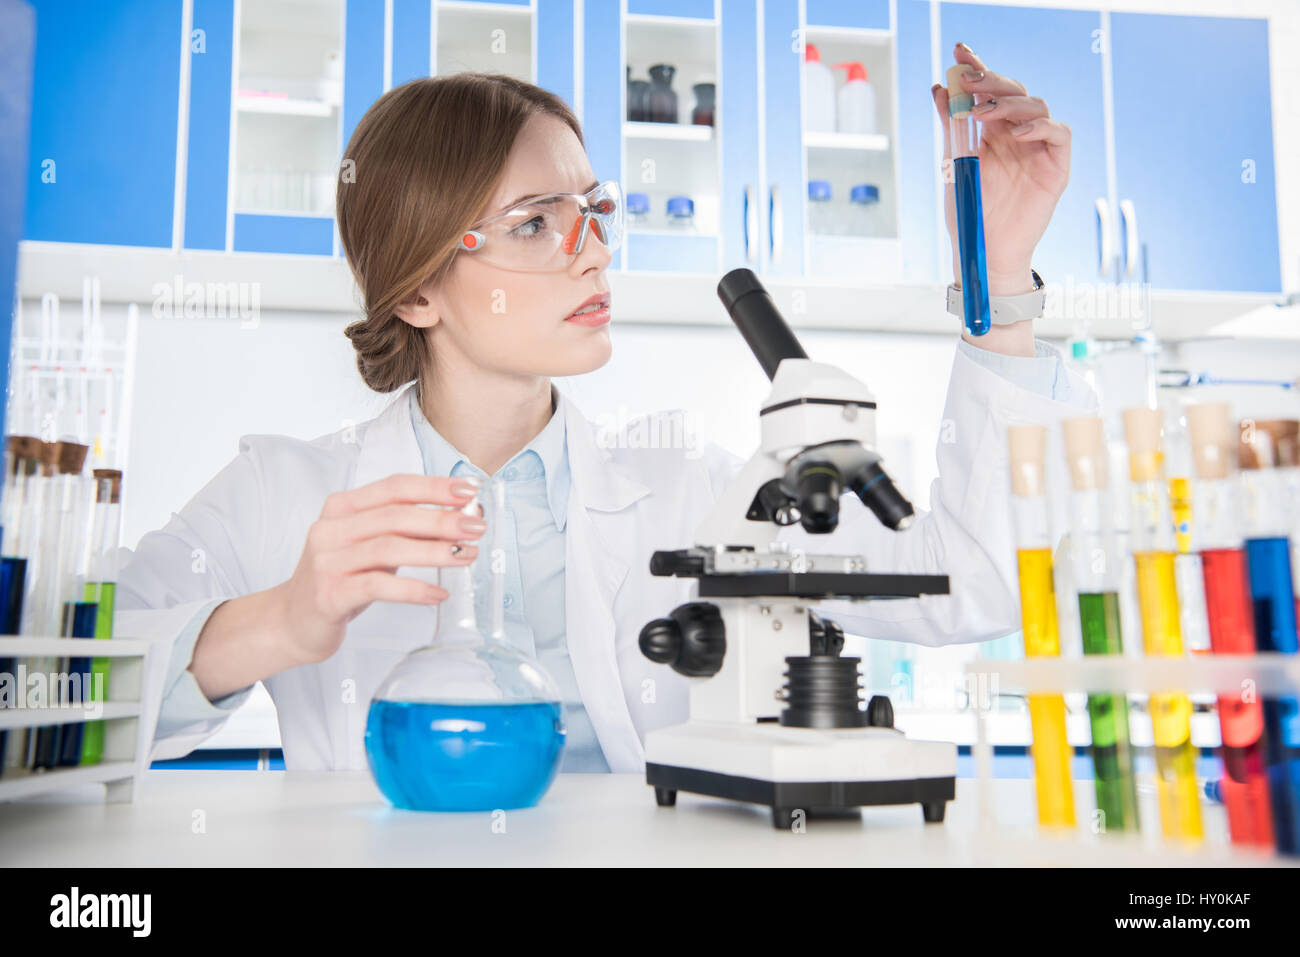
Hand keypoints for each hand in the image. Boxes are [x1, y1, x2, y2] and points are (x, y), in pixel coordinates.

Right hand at [273, 474, 485, 665]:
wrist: (293, 621)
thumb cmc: (340, 578)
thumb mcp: (369, 546)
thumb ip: (403, 530)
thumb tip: (458, 518)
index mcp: (342, 507)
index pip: (394, 487)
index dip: (433, 487)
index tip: (468, 491)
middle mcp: (332, 528)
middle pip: (396, 516)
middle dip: (442, 520)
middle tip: (477, 527)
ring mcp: (328, 561)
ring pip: (390, 549)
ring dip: (435, 551)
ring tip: (467, 556)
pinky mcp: (329, 594)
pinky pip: (379, 587)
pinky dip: (414, 589)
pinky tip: (438, 594)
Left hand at [931, 42, 1069, 305]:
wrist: (984, 250)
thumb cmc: (969, 212)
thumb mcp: (954, 164)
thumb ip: (951, 126)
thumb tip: (938, 89)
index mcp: (990, 131)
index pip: (987, 90)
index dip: (977, 67)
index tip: (959, 51)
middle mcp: (1016, 134)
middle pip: (1012, 91)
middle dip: (991, 81)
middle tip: (969, 79)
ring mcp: (1037, 147)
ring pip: (1035, 106)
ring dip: (1009, 103)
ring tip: (984, 112)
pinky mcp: (1056, 165)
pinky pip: (1059, 132)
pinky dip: (1040, 126)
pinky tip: (1017, 133)